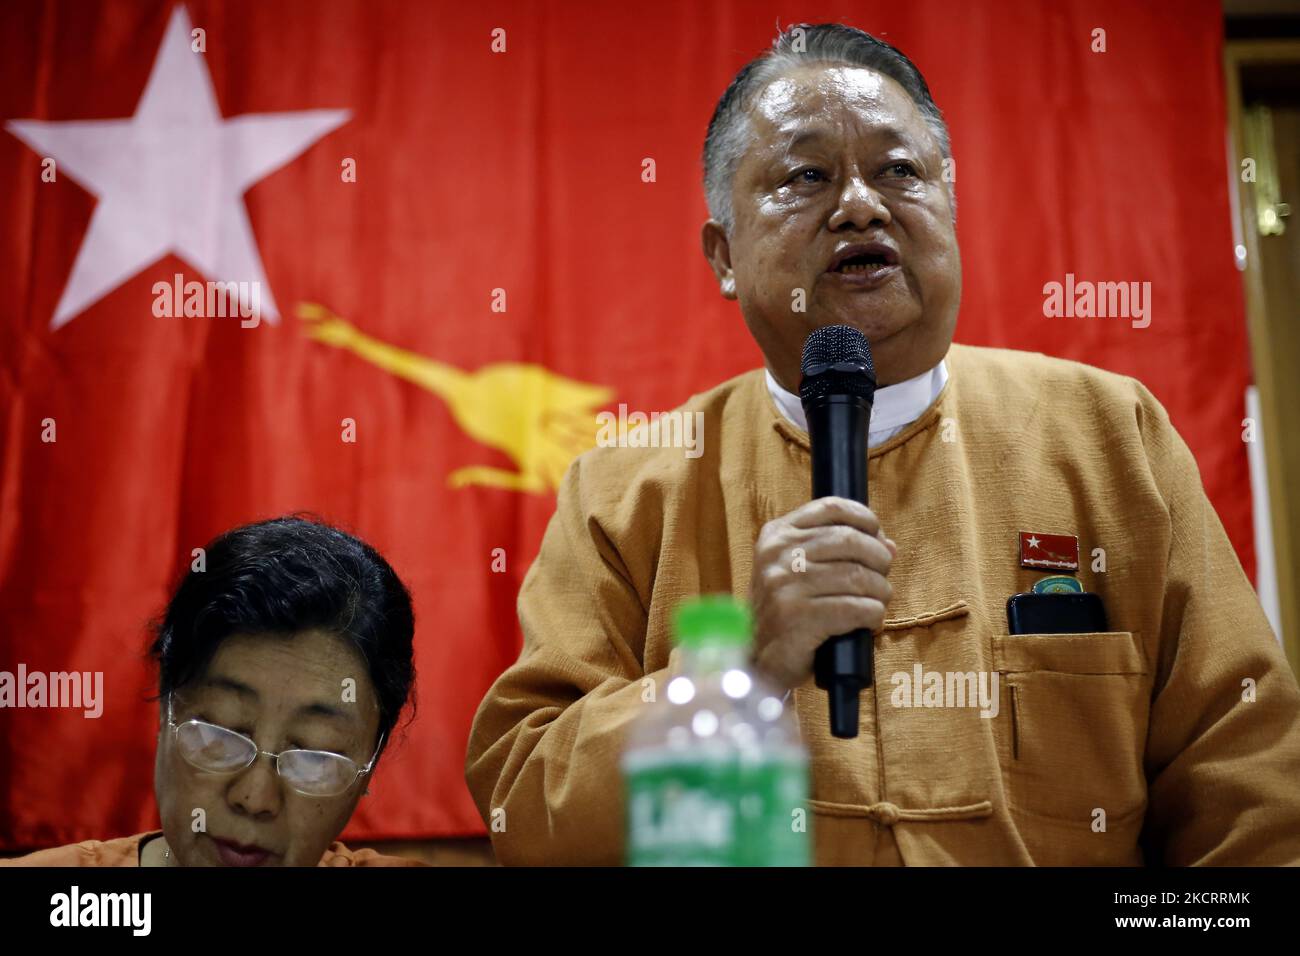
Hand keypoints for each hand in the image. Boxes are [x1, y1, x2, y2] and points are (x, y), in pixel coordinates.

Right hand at [748, 497, 896, 693]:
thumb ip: (839, 552)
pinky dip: (874, 615)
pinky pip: (856, 609)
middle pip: (849, 540)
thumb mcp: (800, 571)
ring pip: (857, 576)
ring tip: (877, 602)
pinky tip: (870, 621)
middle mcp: (777, 556)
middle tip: (882, 577)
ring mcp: (785, 586)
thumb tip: (890, 546)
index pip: (831, 508)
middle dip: (878, 559)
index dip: (865, 519)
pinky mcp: (798, 618)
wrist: (759, 659)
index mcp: (776, 535)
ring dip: (880, 591)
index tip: (878, 537)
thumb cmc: (787, 611)